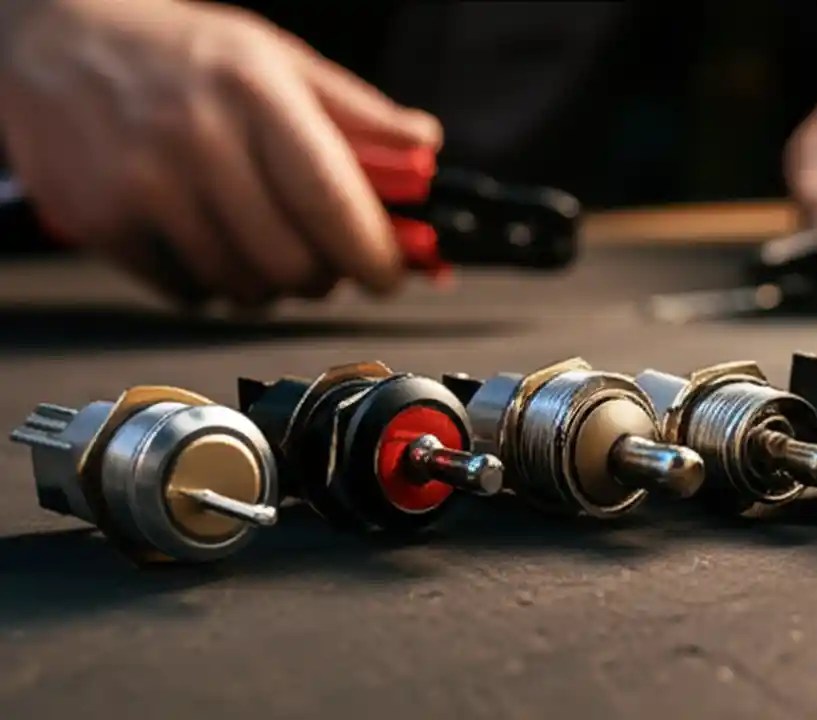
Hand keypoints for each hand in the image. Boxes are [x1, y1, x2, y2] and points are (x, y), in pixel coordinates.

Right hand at [0, 0, 441, 307]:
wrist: (53, 37)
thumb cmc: (179, 52)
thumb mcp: (276, 60)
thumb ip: (358, 113)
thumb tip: (426, 150)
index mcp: (256, 94)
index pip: (333, 202)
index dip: (374, 255)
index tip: (388, 274)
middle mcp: (197, 138)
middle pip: (293, 262)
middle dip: (324, 276)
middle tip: (323, 261)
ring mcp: (143, 184)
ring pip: (243, 287)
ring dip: (269, 284)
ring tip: (259, 242)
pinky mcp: (101, 222)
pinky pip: (187, 293)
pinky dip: (211, 284)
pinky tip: (206, 241)